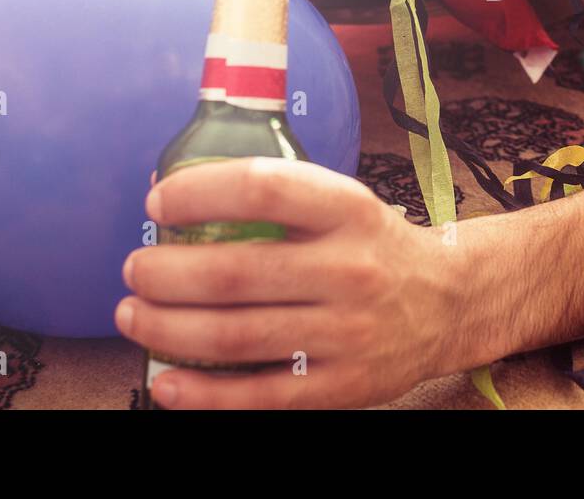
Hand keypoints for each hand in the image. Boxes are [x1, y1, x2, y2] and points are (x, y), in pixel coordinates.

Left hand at [115, 157, 458, 408]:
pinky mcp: (341, 387)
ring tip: (134, 316)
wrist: (449, 303)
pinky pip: (257, 396)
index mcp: (348, 210)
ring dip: (165, 329)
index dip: (197, 191)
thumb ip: (277, 197)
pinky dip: (201, 395)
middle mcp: (349, 269)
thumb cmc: (375, 246)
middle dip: (164, 273)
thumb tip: (176, 188)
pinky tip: (165, 383)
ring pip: (233, 336)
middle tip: (135, 269)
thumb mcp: (343, 202)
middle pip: (233, 272)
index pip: (262, 187)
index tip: (159, 201)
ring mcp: (346, 333)